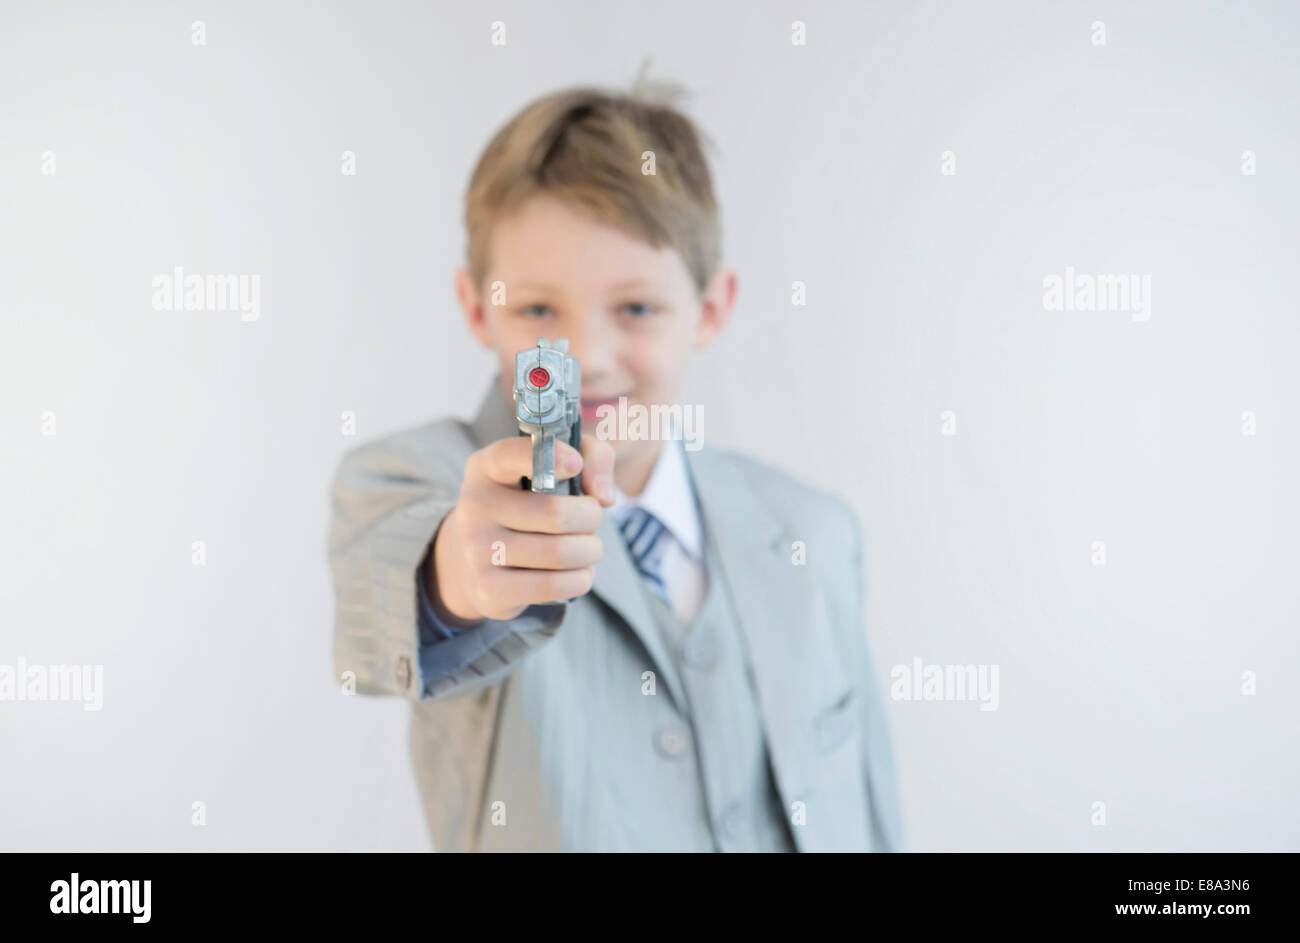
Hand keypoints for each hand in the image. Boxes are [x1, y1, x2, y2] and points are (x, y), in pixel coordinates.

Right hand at [429, 433, 615, 621]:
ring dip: (589, 552)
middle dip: (591, 518)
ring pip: (560, 553)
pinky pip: (554, 586)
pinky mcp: (488, 589)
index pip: (510, 455)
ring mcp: (478, 550)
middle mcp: (475, 506)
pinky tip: (577, 572)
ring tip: (585, 548)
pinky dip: (580, 579)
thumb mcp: (554, 468)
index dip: (550, 457)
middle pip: (556, 513)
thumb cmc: (528, 504)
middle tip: (590, 521)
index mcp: (487, 468)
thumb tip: (604, 497)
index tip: (576, 463)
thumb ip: (592, 457)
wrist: (473, 561)